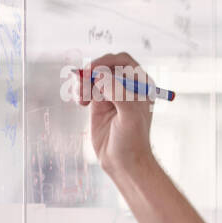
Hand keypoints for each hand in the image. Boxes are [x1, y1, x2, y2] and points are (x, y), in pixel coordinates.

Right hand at [78, 52, 156, 175]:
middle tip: (83, 86)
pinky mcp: (99, 103)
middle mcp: (128, 87)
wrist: (123, 162)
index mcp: (142, 85)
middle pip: (105, 65)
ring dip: (83, 82)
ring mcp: (112, 94)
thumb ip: (118, 94)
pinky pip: (85, 88)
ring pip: (93, 76)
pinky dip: (79, 91)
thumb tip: (101, 76)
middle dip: (92, 72)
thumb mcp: (130, 116)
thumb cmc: (132, 140)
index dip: (107, 61)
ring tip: (81, 99)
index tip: (93, 71)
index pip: (124, 61)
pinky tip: (80, 103)